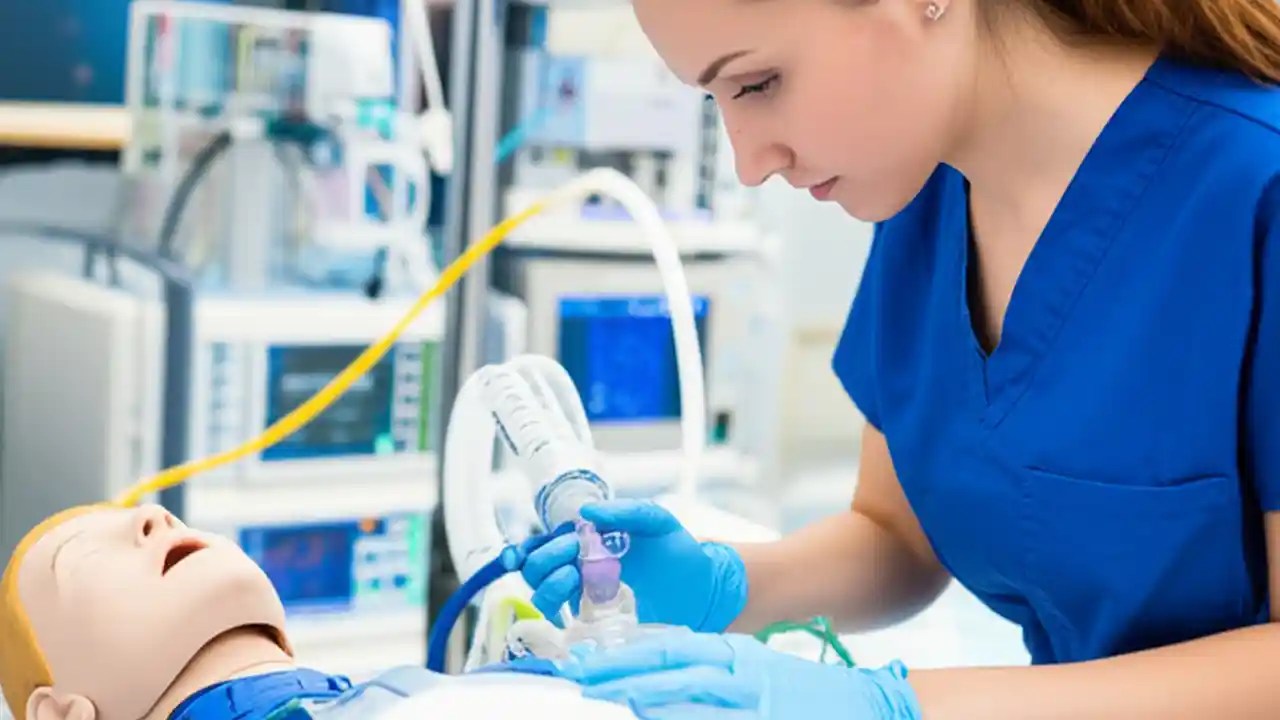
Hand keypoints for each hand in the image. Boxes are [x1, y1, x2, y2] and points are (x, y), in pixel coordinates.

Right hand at [520, 499, 746, 631]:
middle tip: (571, 557)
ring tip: (574, 577)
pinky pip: (564, 625)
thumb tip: (586, 512)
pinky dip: (558, 617)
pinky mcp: (598, 624)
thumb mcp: (656, 521)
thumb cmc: (678, 551)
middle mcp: (580, 569)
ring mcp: (586, 598)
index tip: (530, 551)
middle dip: (545, 560)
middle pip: (537, 568)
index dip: (528, 547)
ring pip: (543, 596)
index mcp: (588, 542)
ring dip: (548, 585)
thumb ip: (625, 511)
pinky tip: (574, 609)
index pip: (545, 543)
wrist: (703, 589)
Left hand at [558, 629, 921, 719]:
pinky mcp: (766, 714)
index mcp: (731, 651)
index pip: (666, 644)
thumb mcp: (749, 673)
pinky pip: (714, 718)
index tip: (583, 661)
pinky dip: (683, 717)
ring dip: (642, 692)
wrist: (868, 703)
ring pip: (686, 688)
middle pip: (667, 662)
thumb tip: (649, 690)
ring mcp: (753, 694)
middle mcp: (738, 667)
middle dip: (617, 670)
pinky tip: (656, 715)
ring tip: (600, 696)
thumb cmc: (802, 695)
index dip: (622, 651)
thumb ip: (704, 675)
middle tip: (575, 678)